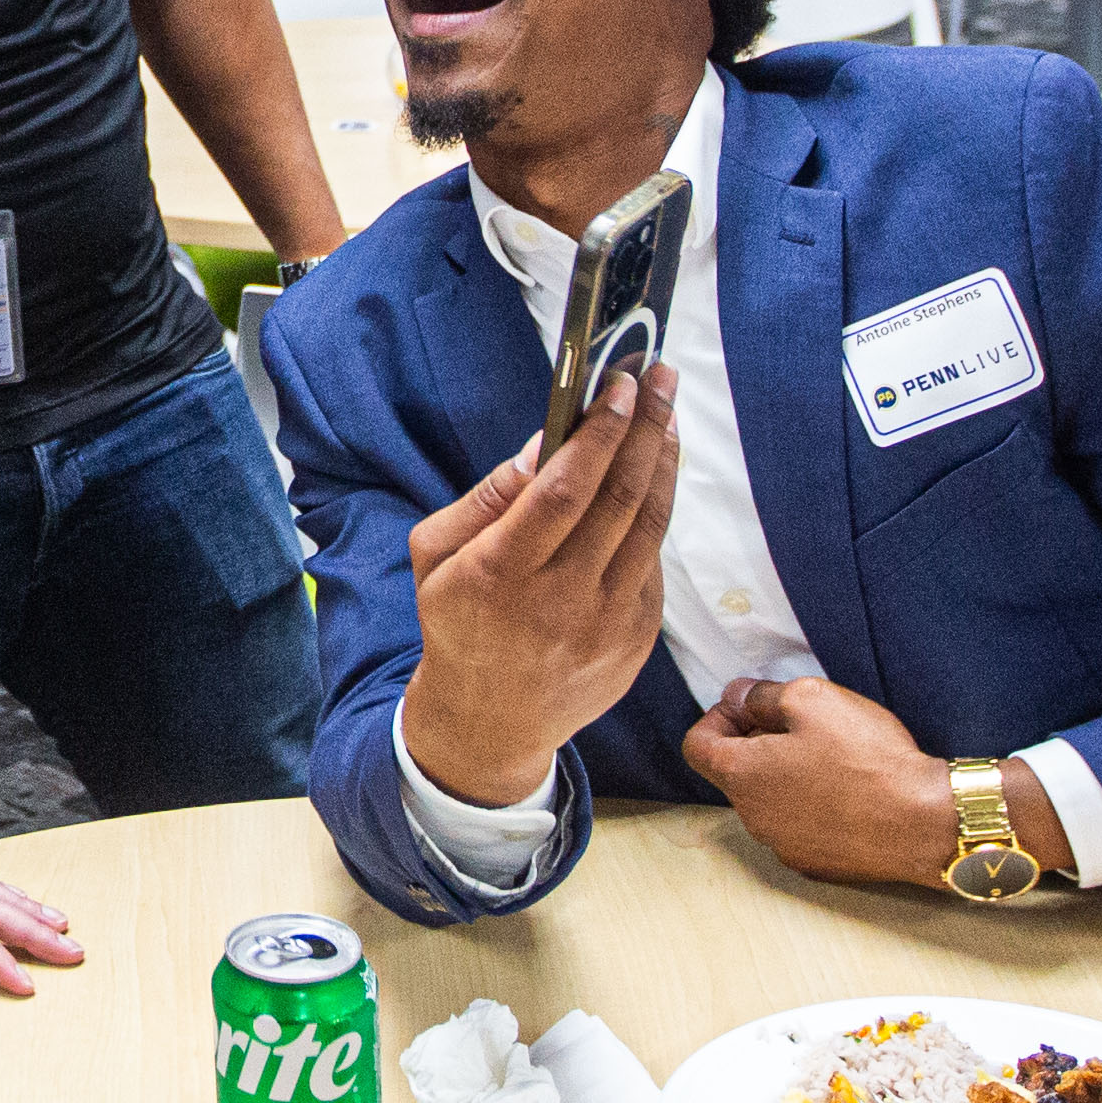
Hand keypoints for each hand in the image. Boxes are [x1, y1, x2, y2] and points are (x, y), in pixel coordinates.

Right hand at [402, 360, 680, 806]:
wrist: (489, 722)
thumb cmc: (456, 623)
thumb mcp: (434, 558)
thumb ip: (485, 501)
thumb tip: (541, 445)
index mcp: (501, 574)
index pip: (564, 490)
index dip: (600, 434)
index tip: (622, 386)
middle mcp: (560, 600)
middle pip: (619, 500)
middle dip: (646, 430)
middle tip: (661, 380)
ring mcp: (606, 625)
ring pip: (649, 527)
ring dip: (663, 464)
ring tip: (667, 418)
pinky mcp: (636, 640)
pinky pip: (650, 564)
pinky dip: (653, 515)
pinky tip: (650, 480)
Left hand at [681, 677, 1075, 884]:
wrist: (925, 822)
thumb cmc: (867, 757)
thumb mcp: (811, 699)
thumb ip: (761, 695)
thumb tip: (737, 696)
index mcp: (741, 776)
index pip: (696, 745)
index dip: (717, 718)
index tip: (751, 707)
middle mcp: (752, 818)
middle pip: (734, 773)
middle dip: (755, 743)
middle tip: (798, 725)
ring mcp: (784, 847)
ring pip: (768, 802)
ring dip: (784, 776)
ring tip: (830, 757)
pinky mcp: (816, 865)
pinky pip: (799, 828)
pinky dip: (811, 807)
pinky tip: (848, 793)